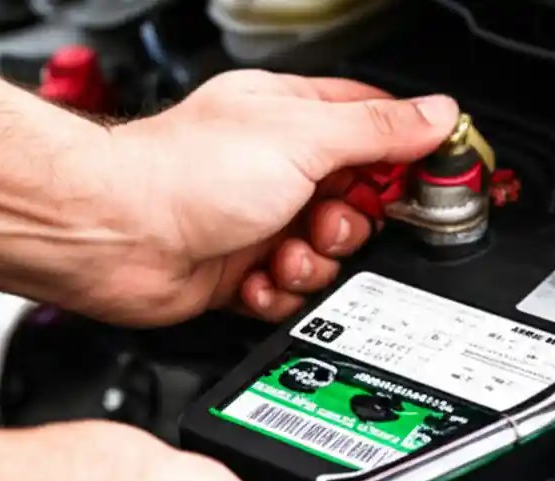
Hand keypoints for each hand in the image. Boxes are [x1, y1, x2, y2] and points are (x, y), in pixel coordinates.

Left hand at [82, 70, 459, 326]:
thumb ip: (377, 131)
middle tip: (328, 221)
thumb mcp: (303, 138)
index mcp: (293, 119)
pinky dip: (278, 292)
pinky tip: (254, 277)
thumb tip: (438, 115)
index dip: (409, 157)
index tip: (430, 182)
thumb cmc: (184, 175)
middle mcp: (278, 167)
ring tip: (282, 252)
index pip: (377, 130)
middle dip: (352, 225)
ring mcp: (260, 220)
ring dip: (312, 263)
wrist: (115, 237)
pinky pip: (291, 292)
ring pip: (328, 255)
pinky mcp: (242, 270)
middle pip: (359, 203)